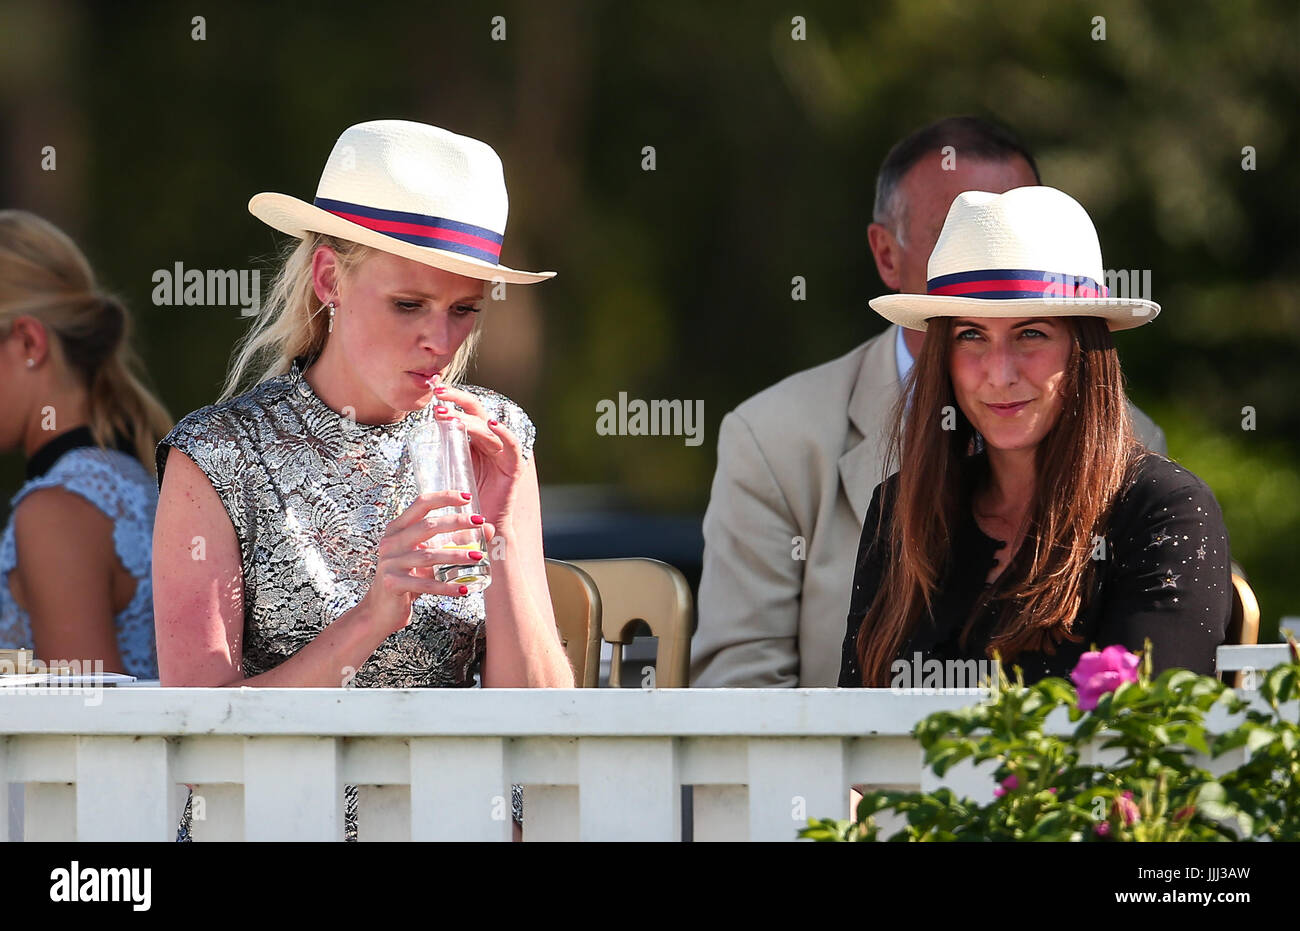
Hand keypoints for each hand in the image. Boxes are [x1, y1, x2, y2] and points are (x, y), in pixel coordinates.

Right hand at [359, 490, 495, 638]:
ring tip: (478, 557)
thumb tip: (488, 528)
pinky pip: (425, 584)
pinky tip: (463, 589)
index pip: (420, 504)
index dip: (444, 498)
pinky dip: (446, 587)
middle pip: (427, 526)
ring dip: (456, 555)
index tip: (466, 497)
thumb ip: (452, 542)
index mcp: (397, 529)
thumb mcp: (427, 557)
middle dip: (456, 522)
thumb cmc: (407, 579)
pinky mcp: (392, 584)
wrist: (381, 610)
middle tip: (479, 522)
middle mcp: (391, 542)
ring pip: (429, 556)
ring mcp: (390, 563)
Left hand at [430, 378, 525, 530]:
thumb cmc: (461, 505)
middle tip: (439, 394)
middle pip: (477, 412)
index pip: (464, 413)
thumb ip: (442, 456)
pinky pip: (512, 445)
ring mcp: (502, 454)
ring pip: (489, 427)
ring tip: (450, 416)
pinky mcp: (513, 467)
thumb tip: (422, 435)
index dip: (450, 401)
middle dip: (458, 401)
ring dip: (470, 419)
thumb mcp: (447, 475)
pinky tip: (491, 424)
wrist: (479, 531)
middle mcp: (489, 444)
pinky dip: (504, 433)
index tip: (432, 392)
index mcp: (473, 443)